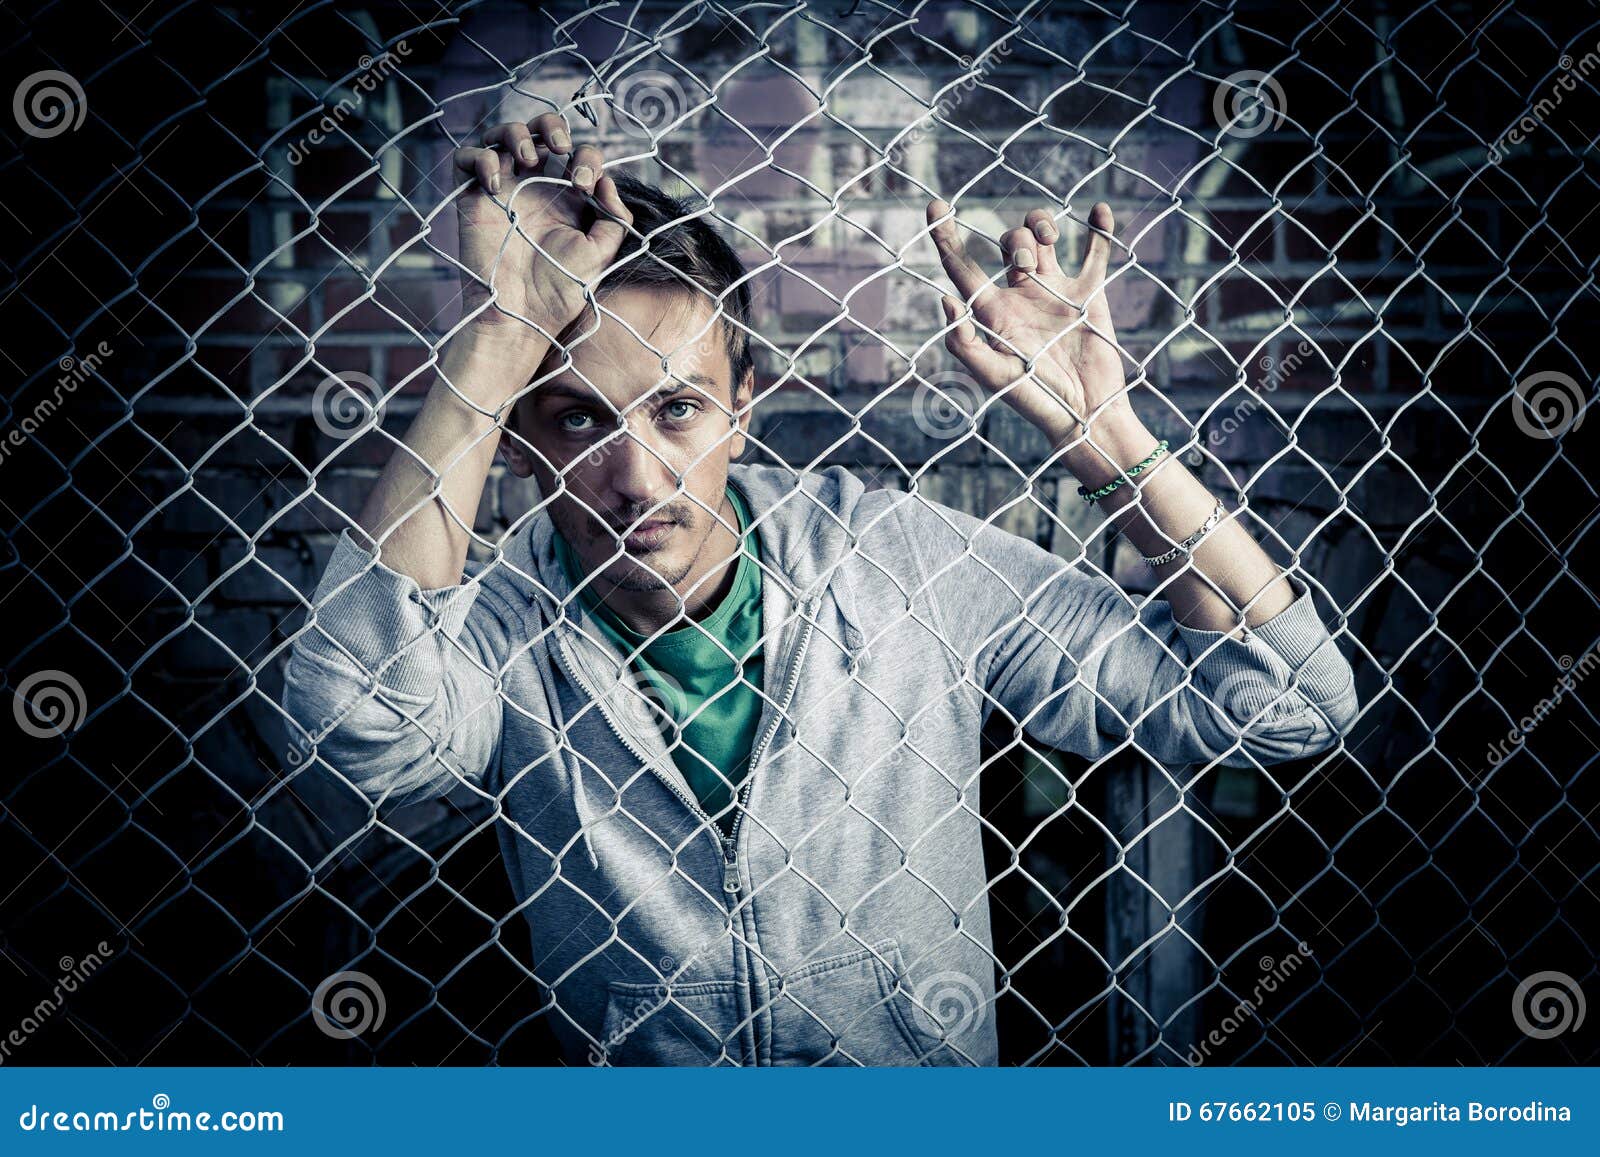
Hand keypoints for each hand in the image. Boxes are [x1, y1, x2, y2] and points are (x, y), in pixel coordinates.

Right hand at [452, 113, 632, 350]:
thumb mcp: (600, 254)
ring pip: (501, 136)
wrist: (522, 316)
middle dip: (552, 126)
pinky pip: (467, 158)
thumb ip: (614, 218)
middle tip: (561, 149)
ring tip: (530, 159)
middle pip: (539, 132)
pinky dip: (481, 158)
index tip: (584, 186)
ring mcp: (503, 190)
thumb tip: (608, 183)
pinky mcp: (473, 198)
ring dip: (517, 134)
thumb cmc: (560, 291)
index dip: (586, 157)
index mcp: (566, 199)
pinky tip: (498, 183)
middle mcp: (535, 189)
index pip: (577, 155)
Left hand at [928, 199, 1132, 449]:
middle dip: (1016, 242)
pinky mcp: (1090, 294)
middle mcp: (1021, 295)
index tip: (935, 204)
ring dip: (1043, 224)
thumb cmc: (1035, 401)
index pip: (962, 266)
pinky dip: (1100, 230)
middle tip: (1027, 268)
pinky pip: (1095, 253)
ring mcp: (1056, 291)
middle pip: (1010, 245)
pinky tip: (1100, 211)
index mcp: (992, 311)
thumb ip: (966, 343)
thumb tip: (946, 298)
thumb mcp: (994, 376)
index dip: (945, 236)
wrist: (1084, 413)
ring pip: (1045, 238)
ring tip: (1050, 238)